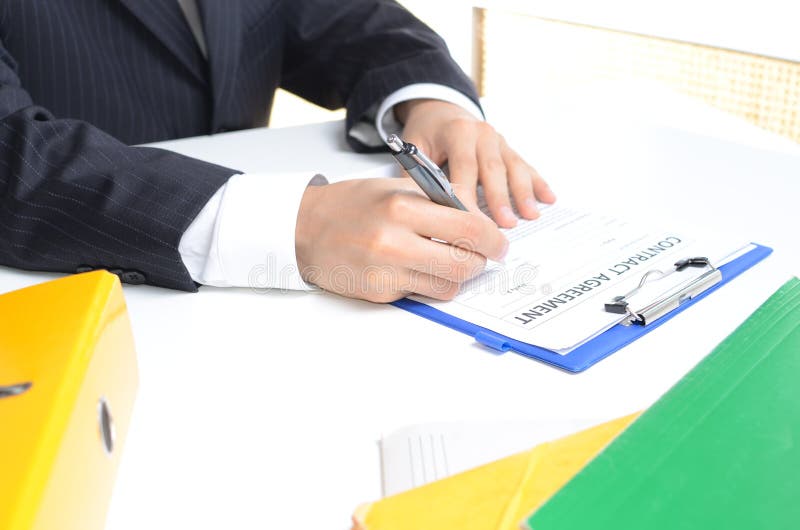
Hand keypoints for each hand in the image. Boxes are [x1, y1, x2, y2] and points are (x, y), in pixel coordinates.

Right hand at [295, 178, 507, 302]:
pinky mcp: (380, 293)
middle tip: (481, 255)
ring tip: (448, 261)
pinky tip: (418, 268)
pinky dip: (429, 283)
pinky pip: (423, 294)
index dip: (493, 238)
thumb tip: (478, 219)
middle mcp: (395, 241)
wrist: (305, 229)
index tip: (499, 242)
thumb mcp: (395, 188)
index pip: (469, 227)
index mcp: (402, 207)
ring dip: (457, 276)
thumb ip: (437, 201)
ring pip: (448, 285)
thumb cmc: (352, 205)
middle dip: (480, 261)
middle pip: (465, 263)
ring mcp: (387, 272)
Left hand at [396, 99, 555, 227]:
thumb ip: (416, 177)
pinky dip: (537, 183)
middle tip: (505, 224)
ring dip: (523, 193)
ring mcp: (499, 141)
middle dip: (499, 198)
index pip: (464, 167)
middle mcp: (482, 133)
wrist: (440, 111)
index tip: (469, 222)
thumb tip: (419, 212)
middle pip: (492, 168)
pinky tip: (548, 199)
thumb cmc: (426, 134)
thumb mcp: (414, 148)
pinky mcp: (509, 149)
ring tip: (530, 215)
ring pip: (513, 167)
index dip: (468, 196)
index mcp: (458, 131)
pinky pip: (525, 166)